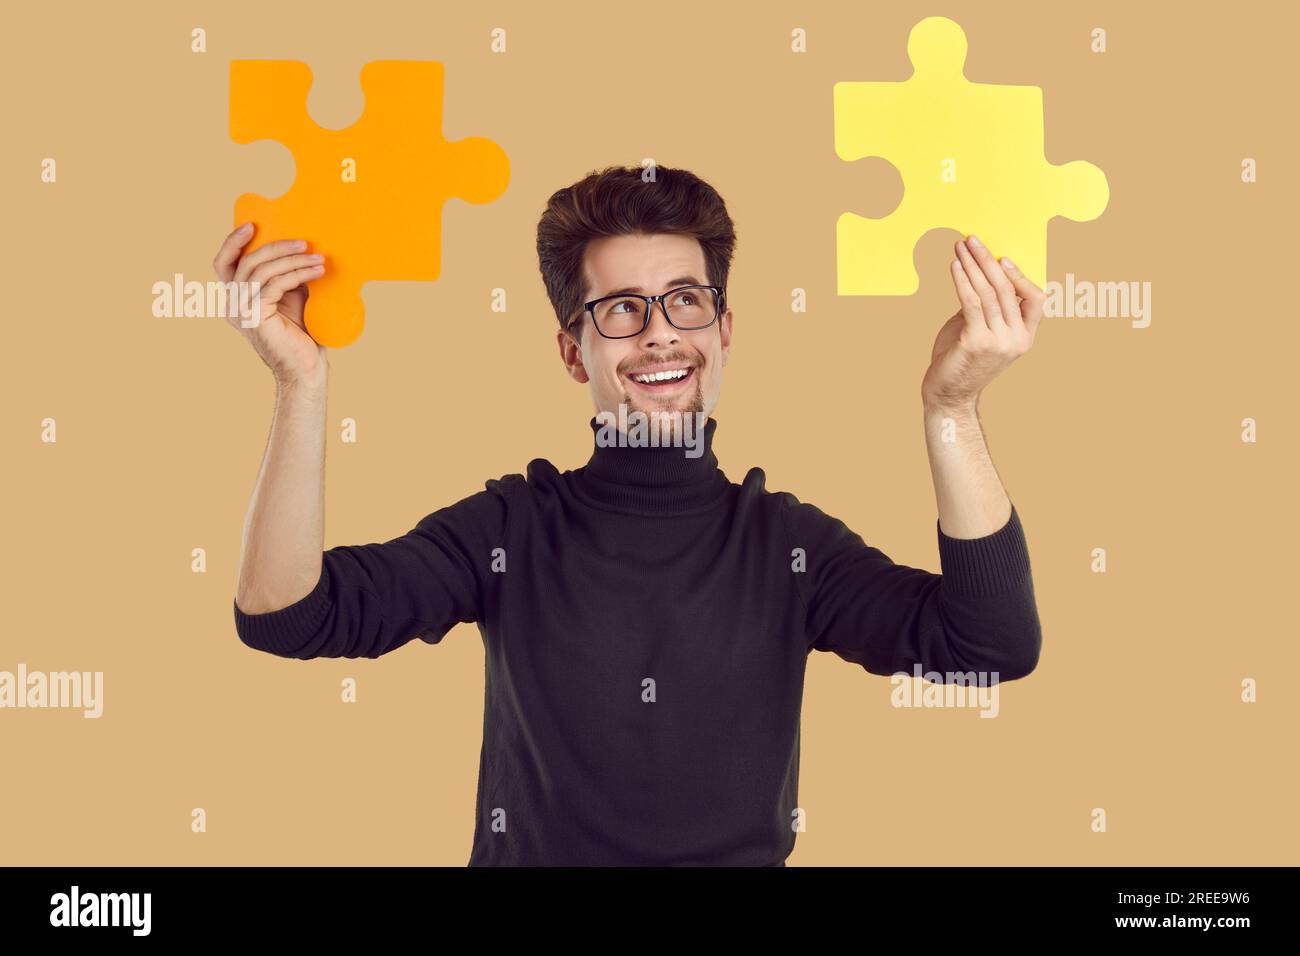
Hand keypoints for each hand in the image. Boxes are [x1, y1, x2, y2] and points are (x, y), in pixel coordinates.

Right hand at [212, 223, 328, 386]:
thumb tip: (299, 245)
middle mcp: (232, 304)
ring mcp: (241, 311)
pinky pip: (274, 285)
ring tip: (318, 257)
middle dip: (275, 247)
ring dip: (292, 260)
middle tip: (303, 242)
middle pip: (246, 262)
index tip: (252, 225)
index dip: (233, 242)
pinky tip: (316, 272)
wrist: (306, 368)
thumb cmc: (301, 334)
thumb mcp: (290, 296)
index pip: (223, 263)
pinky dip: (296, 274)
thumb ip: (284, 274)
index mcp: (235, 298)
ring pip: (260, 271)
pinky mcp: (255, 317)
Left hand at [921, 235, 1044, 410]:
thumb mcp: (980, 329)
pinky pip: (971, 302)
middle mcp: (1016, 339)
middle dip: (987, 260)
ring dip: (972, 265)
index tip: (1001, 257)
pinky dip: (962, 280)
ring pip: (988, 293)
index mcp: (1025, 337)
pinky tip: (954, 266)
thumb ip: (986, 307)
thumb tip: (980, 272)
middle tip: (973, 240)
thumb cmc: (961, 359)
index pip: (1037, 299)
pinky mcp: (976, 342)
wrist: (948, 394)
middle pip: (1006, 289)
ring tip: (960, 247)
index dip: (1020, 276)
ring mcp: (998, 342)